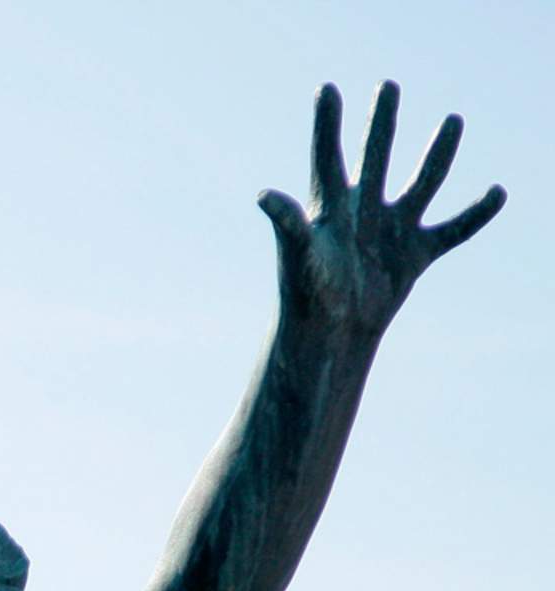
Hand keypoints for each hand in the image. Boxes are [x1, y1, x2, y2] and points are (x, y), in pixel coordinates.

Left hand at [258, 82, 504, 336]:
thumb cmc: (307, 292)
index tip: (326, 89)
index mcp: (330, 206)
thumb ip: (287, 222)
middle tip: (388, 87)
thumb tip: (263, 195)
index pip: (328, 155)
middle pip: (376, 156)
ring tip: (453, 120)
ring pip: (423, 182)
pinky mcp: (416, 253)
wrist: (331, 332)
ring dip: (439, 153)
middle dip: (382, 123)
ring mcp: (391, 228)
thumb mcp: (298, 254)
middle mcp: (362, 209)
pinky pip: (454, 228)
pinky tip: (497, 193)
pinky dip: (476, 214)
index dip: (327, 124)